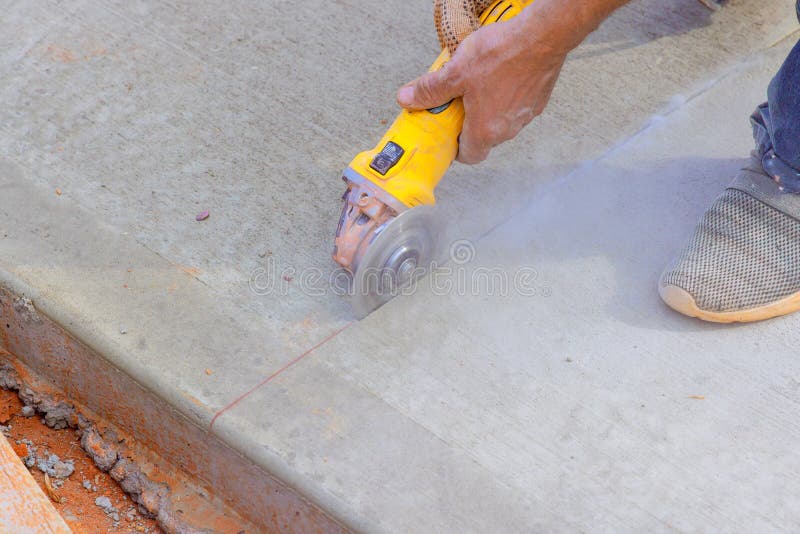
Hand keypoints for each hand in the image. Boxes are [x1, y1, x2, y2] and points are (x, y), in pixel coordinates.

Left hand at [397, 0, 628, 163]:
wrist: (543, 36)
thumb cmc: (502, 55)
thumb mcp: (455, 72)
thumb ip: (430, 90)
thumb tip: (406, 99)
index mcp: (486, 130)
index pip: (469, 156)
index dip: (455, 149)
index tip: (447, 134)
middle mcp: (508, 129)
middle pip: (483, 138)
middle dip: (468, 124)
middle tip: (456, 103)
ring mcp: (526, 115)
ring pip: (500, 122)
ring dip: (486, 110)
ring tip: (476, 85)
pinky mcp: (538, 100)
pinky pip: (515, 107)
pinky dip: (504, 98)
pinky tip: (498, 76)